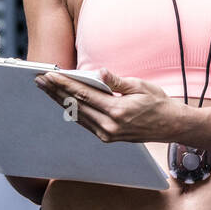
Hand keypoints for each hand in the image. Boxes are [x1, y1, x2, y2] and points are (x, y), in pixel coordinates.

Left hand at [33, 69, 179, 143]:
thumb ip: (116, 81)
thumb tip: (98, 72)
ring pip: (77, 115)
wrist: (171, 126)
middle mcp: (109, 126)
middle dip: (56, 92)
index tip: (50, 75)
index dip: (64, 84)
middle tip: (39, 79)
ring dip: (60, 100)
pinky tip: (63, 100)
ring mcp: (107, 134)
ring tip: (47, 88)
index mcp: (118, 111)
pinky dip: (72, 109)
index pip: (84, 95)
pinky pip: (84, 121)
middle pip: (75, 106)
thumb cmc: (158, 103)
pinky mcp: (107, 137)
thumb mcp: (140, 86)